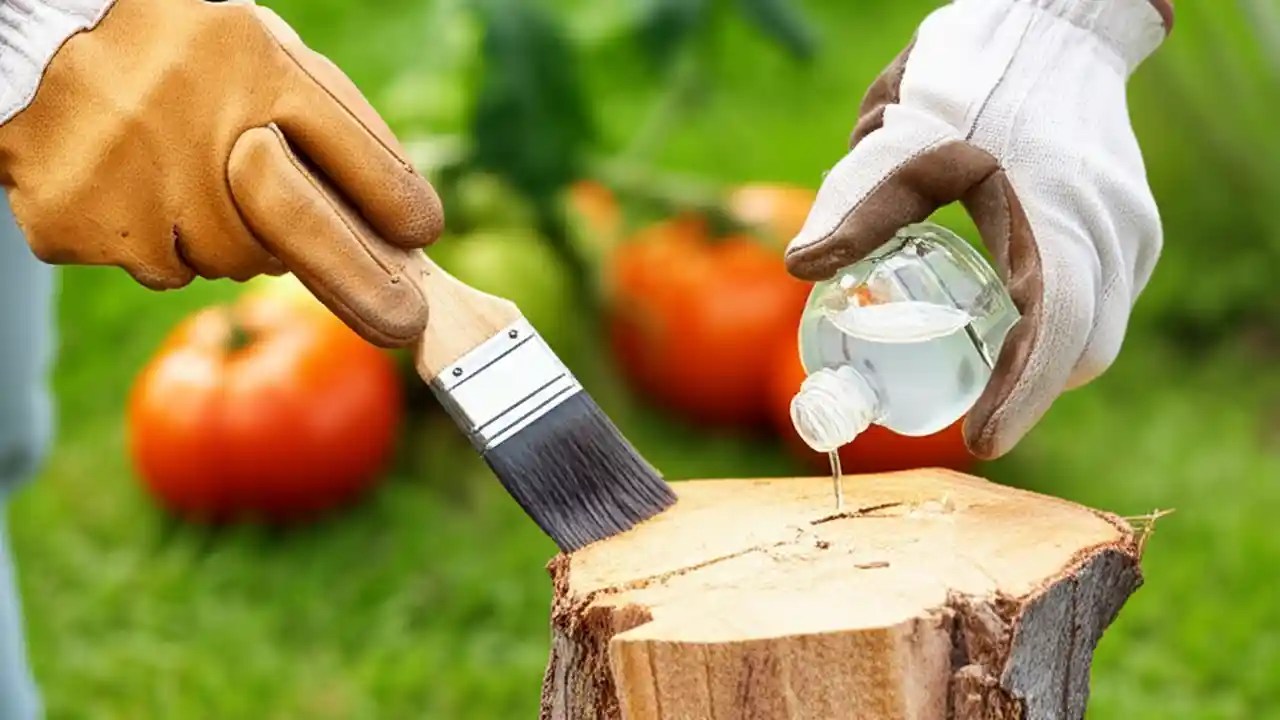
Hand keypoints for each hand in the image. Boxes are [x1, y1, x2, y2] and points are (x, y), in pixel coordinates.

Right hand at [0, 0, 442, 346]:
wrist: (37, 39)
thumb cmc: (177, 52)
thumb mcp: (264, 55)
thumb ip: (331, 123)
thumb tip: (405, 219)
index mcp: (258, 71)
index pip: (357, 156)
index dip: (397, 207)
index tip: (423, 238)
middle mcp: (201, 131)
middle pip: (301, 238)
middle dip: (362, 285)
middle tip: (405, 322)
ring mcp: (139, 187)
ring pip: (229, 261)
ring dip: (230, 238)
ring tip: (190, 174)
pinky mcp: (84, 229)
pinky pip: (163, 270)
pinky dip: (163, 244)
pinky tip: (139, 189)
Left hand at [785, 0, 1168, 458]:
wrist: (1052, 22)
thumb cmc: (974, 77)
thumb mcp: (903, 139)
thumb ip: (857, 208)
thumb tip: (797, 269)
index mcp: (1056, 217)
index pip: (1056, 331)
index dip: (1020, 395)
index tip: (980, 441)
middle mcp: (1109, 234)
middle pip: (1082, 348)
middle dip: (1025, 391)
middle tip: (961, 412)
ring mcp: (1129, 229)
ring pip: (1097, 328)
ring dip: (1042, 362)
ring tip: (980, 374)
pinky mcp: (1129, 223)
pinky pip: (1100, 299)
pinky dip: (1058, 327)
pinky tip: (1006, 319)